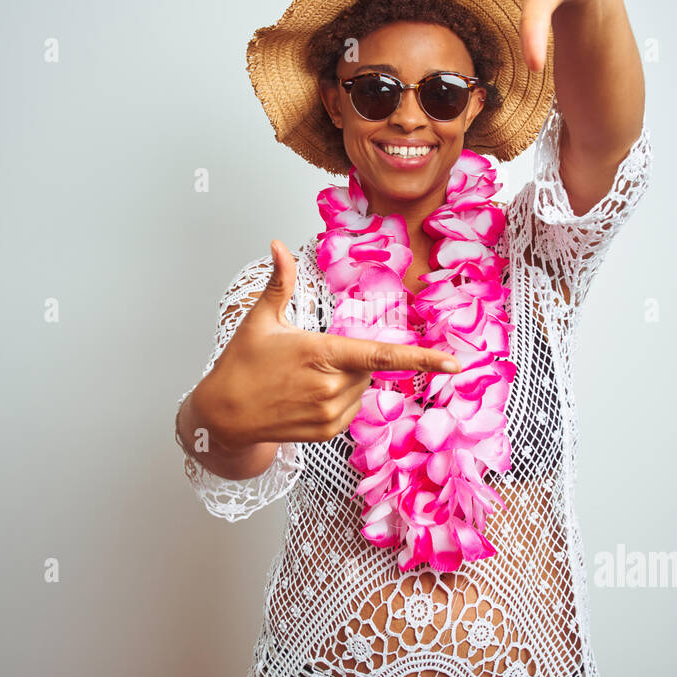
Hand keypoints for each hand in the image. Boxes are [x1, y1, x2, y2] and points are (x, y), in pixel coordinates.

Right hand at [195, 240, 460, 448]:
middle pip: (368, 368)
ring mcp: (331, 413)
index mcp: (321, 354)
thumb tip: (278, 245)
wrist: (222, 415)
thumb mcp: (260, 319)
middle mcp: (332, 387)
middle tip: (311, 358)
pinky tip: (307, 397)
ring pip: (362, 389)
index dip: (422, 358)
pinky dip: (340, 399)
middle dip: (351, 359)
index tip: (454, 363)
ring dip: (347, 380)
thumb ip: (279, 281)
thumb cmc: (241, 363)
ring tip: (304, 379)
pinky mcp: (328, 431)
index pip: (382, 355)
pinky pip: (352, 409)